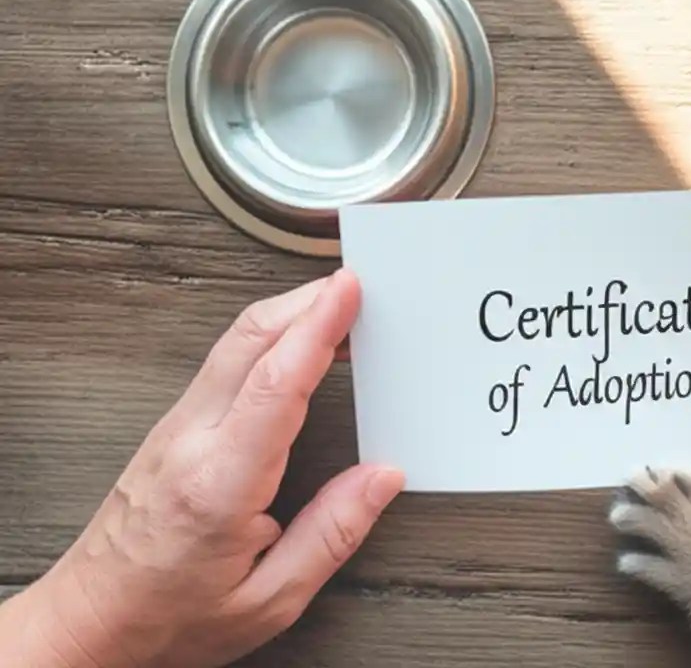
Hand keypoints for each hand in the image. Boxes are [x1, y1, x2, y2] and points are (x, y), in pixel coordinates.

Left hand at [0, 269, 403, 667]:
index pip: (273, 384)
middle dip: (306, 300)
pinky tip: (295, 346)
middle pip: (248, 341)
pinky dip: (269, 338)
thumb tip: (382, 478)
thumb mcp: (269, 600)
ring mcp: (175, 430)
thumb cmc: (170, 616)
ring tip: (338, 307)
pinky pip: (225, 364)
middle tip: (358, 285)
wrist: (91, 622)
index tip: (347, 292)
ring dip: (288, 314)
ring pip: (234, 345)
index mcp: (220, 485)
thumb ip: (331, 534)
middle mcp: (191, 443)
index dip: (316, 329)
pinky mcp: (172, 430)